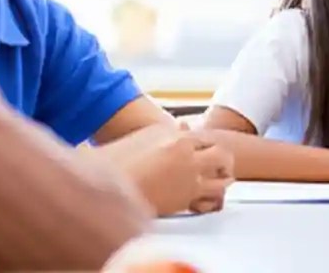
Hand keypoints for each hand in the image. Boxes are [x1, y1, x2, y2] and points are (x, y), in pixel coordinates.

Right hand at [97, 123, 233, 215]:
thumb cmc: (114, 162)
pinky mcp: (185, 199)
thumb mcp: (141, 138)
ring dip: (222, 180)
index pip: (206, 138)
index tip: (208, 152)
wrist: (103, 185)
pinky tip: (205, 201)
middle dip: (224, 162)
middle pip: (222, 155)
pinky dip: (212, 200)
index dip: (208, 146)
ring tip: (217, 184)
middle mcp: (186, 154)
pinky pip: (212, 198)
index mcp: (175, 136)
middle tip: (221, 169)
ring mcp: (188, 176)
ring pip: (222, 177)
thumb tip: (184, 126)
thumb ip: (165, 132)